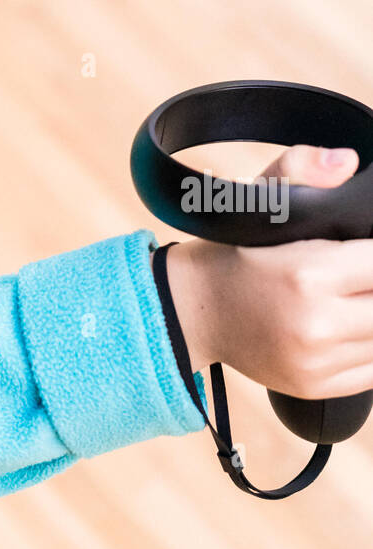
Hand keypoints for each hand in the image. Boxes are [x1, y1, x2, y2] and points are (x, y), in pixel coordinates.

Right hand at [165, 145, 372, 397]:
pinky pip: (372, 371)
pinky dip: (369, 345)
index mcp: (309, 274)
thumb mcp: (260, 195)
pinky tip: (350, 321)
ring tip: (352, 293)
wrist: (192, 309)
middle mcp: (317, 325)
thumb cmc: (233, 249)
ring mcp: (318, 362)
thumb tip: (346, 161)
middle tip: (357, 271)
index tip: (364, 244)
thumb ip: (303, 167)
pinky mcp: (317, 386)